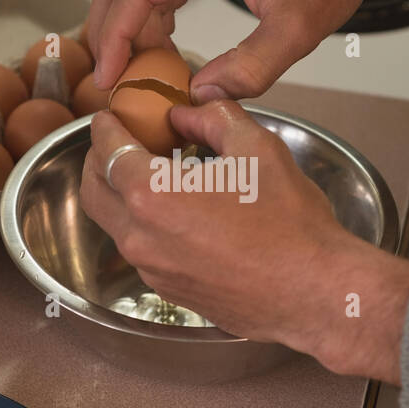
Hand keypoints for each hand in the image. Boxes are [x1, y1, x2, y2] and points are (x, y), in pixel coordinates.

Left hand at [79, 100, 408, 382]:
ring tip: (151, 174)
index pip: (107, 150)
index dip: (106, 127)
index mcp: (153, 195)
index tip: (110, 117)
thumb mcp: (258, 147)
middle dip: (99, 161)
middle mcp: (141, 237)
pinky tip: (176, 212)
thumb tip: (186, 115)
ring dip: (120, 195)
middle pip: (94, 190)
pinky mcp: (168, 290)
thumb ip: (213, 119)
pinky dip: (143, 224)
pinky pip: (140, 250)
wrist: (314, 292)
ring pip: (113, 223)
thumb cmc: (291, 225)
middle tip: (119, 143)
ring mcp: (151, 269)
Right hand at [87, 0, 408, 101]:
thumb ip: (249, 69)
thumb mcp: (297, 31)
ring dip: (126, 22)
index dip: (115, 38)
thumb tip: (202, 96)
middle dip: (109, 31)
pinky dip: (146, 11)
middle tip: (115, 80)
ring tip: (140, 69)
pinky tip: (163, 45)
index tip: (109, 79)